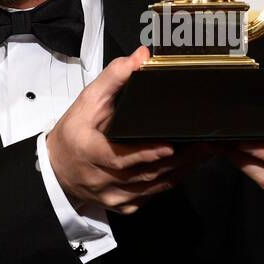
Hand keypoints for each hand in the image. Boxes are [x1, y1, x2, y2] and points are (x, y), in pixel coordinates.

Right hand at [46, 46, 206, 214]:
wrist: (58, 170)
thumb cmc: (74, 133)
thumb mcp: (87, 101)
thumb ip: (114, 77)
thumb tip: (140, 57)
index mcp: (88, 152)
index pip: (117, 157)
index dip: (143, 154)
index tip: (168, 146)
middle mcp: (100, 179)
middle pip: (144, 173)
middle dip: (178, 159)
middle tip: (206, 143)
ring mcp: (113, 196)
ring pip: (153, 186)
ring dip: (182, 169)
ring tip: (205, 151)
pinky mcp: (124, 206)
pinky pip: (153, 194)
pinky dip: (172, 179)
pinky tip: (189, 166)